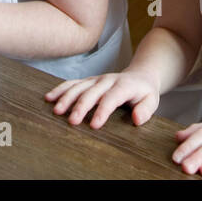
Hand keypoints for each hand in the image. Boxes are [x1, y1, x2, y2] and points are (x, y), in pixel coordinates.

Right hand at [45, 70, 161, 127]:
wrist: (140, 75)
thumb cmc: (144, 92)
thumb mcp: (152, 100)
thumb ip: (146, 109)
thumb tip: (137, 119)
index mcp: (124, 85)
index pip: (112, 98)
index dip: (103, 111)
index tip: (94, 125)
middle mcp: (108, 80)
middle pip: (92, 92)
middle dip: (81, 106)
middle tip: (72, 122)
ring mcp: (96, 79)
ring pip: (79, 86)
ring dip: (67, 98)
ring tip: (57, 111)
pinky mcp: (88, 81)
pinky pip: (72, 83)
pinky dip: (60, 89)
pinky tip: (49, 98)